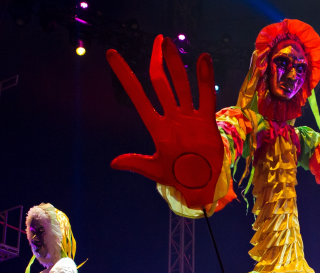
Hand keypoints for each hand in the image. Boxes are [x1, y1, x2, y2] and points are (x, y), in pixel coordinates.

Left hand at [107, 37, 222, 208]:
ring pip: (182, 85)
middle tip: (157, 40)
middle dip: (157, 61)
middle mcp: (172, 117)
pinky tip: (203, 59)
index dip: (125, 76)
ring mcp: (189, 117)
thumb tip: (114, 163)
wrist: (199, 185)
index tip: (113, 56)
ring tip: (170, 44)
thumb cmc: (176, 176)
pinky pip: (206, 97)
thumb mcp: (154, 170)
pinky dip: (205, 79)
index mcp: (156, 127)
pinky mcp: (206, 121)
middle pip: (161, 83)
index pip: (137, 97)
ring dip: (176, 64)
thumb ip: (136, 162)